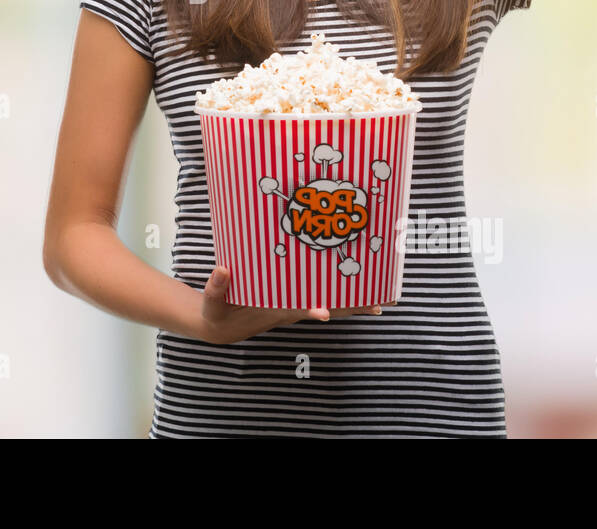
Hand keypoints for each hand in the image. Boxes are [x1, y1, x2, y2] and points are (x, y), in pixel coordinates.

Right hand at [197, 265, 395, 345]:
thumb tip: (222, 269)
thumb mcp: (212, 305)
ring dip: (355, 301)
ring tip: (383, 299)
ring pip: (330, 302)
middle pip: (327, 308)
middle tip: (382, 304)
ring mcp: (294, 305)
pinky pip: (322, 295)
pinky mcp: (293, 300)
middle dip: (353, 306)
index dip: (311, 310)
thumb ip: (216, 289)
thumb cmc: (217, 315)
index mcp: (273, 311)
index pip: (296, 310)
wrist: (222, 327)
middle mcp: (291, 310)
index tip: (325, 312)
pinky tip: (355, 285)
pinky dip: (339, 292)